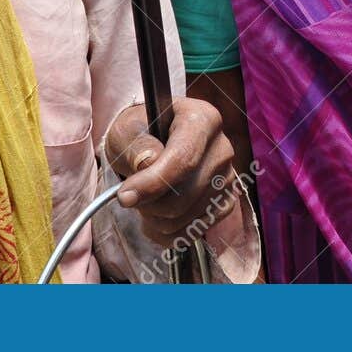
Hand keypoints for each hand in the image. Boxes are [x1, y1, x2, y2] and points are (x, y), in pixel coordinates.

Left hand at [107, 96, 237, 247]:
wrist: (153, 143)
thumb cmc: (139, 133)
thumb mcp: (127, 130)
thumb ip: (136, 145)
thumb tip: (147, 164)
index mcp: (202, 119)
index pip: (183, 159)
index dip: (152, 183)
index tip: (124, 196)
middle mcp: (222, 148)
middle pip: (185, 193)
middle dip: (149, 203)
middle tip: (128, 195)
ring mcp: (227, 178)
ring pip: (186, 216)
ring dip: (155, 218)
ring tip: (144, 201)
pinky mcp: (224, 203)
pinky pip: (193, 232)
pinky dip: (167, 232)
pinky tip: (156, 216)